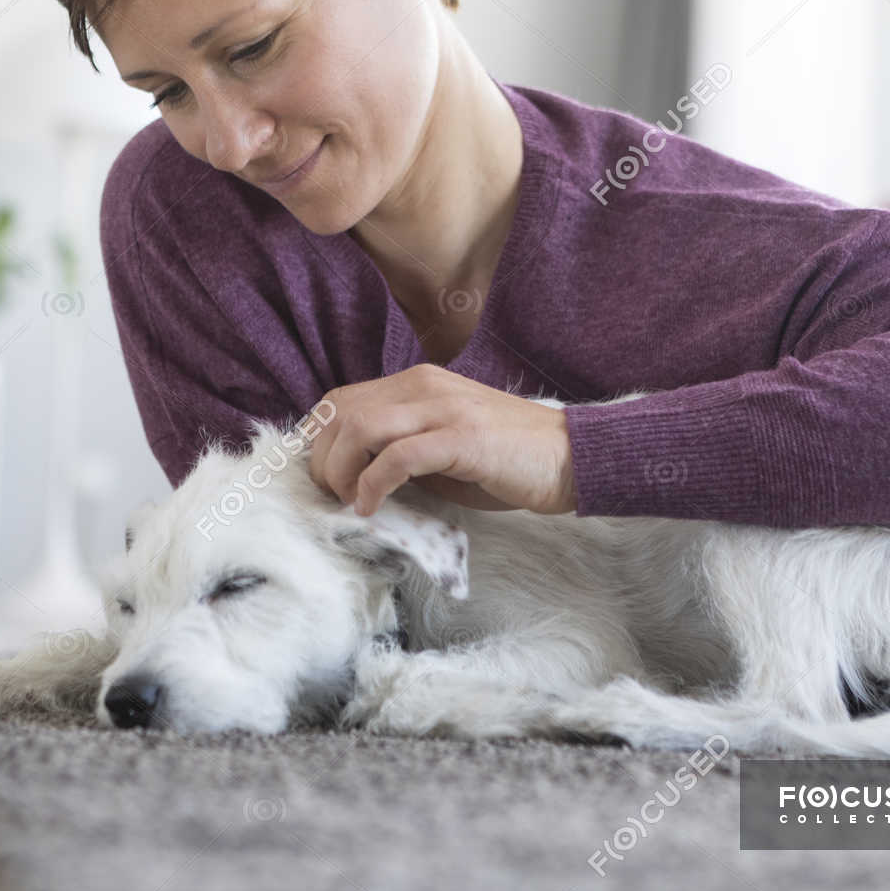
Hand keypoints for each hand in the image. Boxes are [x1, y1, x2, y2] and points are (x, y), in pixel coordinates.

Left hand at [300, 364, 577, 517]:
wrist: (570, 457)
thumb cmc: (505, 460)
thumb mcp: (442, 444)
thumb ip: (401, 447)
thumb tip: (350, 475)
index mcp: (417, 383)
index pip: (341, 400)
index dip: (319, 442)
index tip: (325, 480)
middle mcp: (424, 385)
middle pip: (341, 413)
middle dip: (323, 461)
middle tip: (333, 497)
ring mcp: (444, 408)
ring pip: (361, 428)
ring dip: (341, 471)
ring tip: (350, 501)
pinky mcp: (463, 437)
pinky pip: (398, 456)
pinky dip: (373, 485)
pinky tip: (373, 507)